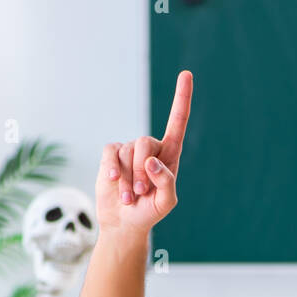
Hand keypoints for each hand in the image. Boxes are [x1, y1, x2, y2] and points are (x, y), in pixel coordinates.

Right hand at [97, 68, 192, 232]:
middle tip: (142, 193)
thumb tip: (152, 161)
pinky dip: (113, 169)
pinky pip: (111, 153)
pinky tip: (115, 183)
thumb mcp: (166, 203)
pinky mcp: (111, 156)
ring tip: (130, 197)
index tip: (186, 74)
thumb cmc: (149, 212)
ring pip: (127, 152)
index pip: (177, 122)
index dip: (182, 98)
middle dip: (142, 171)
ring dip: (128, 179)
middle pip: (145, 143)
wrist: (124, 222)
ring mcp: (129, 151)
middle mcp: (150, 148)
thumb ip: (166, 182)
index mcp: (170, 154)